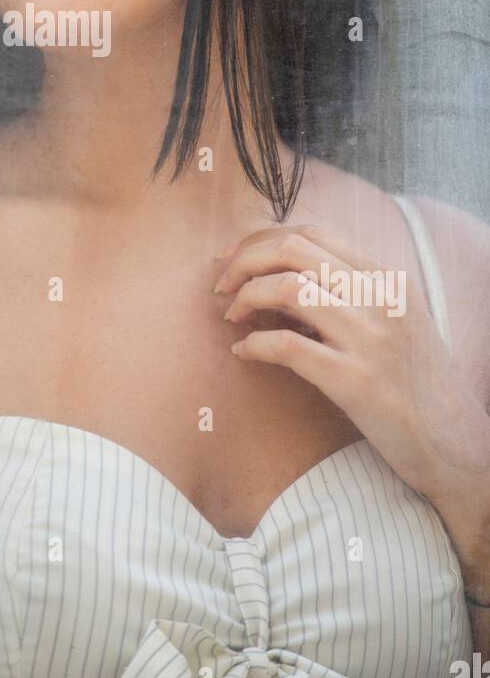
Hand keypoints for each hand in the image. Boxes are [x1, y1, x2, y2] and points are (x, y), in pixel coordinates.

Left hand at [213, 223, 489, 514]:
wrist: (456, 443)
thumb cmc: (415, 383)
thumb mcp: (394, 320)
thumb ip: (349, 293)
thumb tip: (277, 278)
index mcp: (387, 278)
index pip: (311, 234)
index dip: (261, 241)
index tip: (236, 262)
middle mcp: (380, 298)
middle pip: (291, 250)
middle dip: (244, 260)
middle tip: (222, 284)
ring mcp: (370, 339)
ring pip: (286, 289)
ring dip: (245, 298)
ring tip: (232, 316)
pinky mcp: (355, 382)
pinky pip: (286, 346)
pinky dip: (253, 344)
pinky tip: (244, 353)